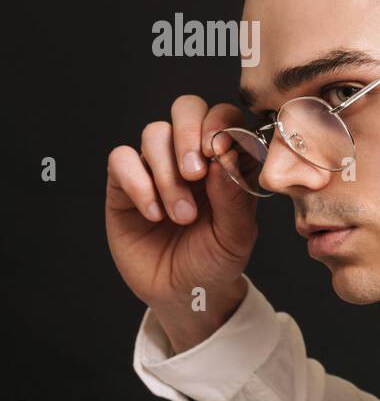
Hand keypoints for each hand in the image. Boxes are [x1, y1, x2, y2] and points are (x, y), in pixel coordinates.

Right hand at [106, 95, 259, 350]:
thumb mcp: (236, 235)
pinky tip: (154, 214)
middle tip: (195, 174)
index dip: (222, 125)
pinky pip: (121, 160)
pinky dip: (138, 184)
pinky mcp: (124, 184)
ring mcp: (157, 166)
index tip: (220, 154)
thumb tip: (225, 158)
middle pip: (186, 108)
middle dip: (189, 132)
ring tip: (181, 215)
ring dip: (167, 173)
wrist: (183, 293)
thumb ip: (235, 197)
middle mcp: (192, 155)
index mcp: (226, 159)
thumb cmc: (215, 260)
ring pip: (154, 133)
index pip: (225, 117)